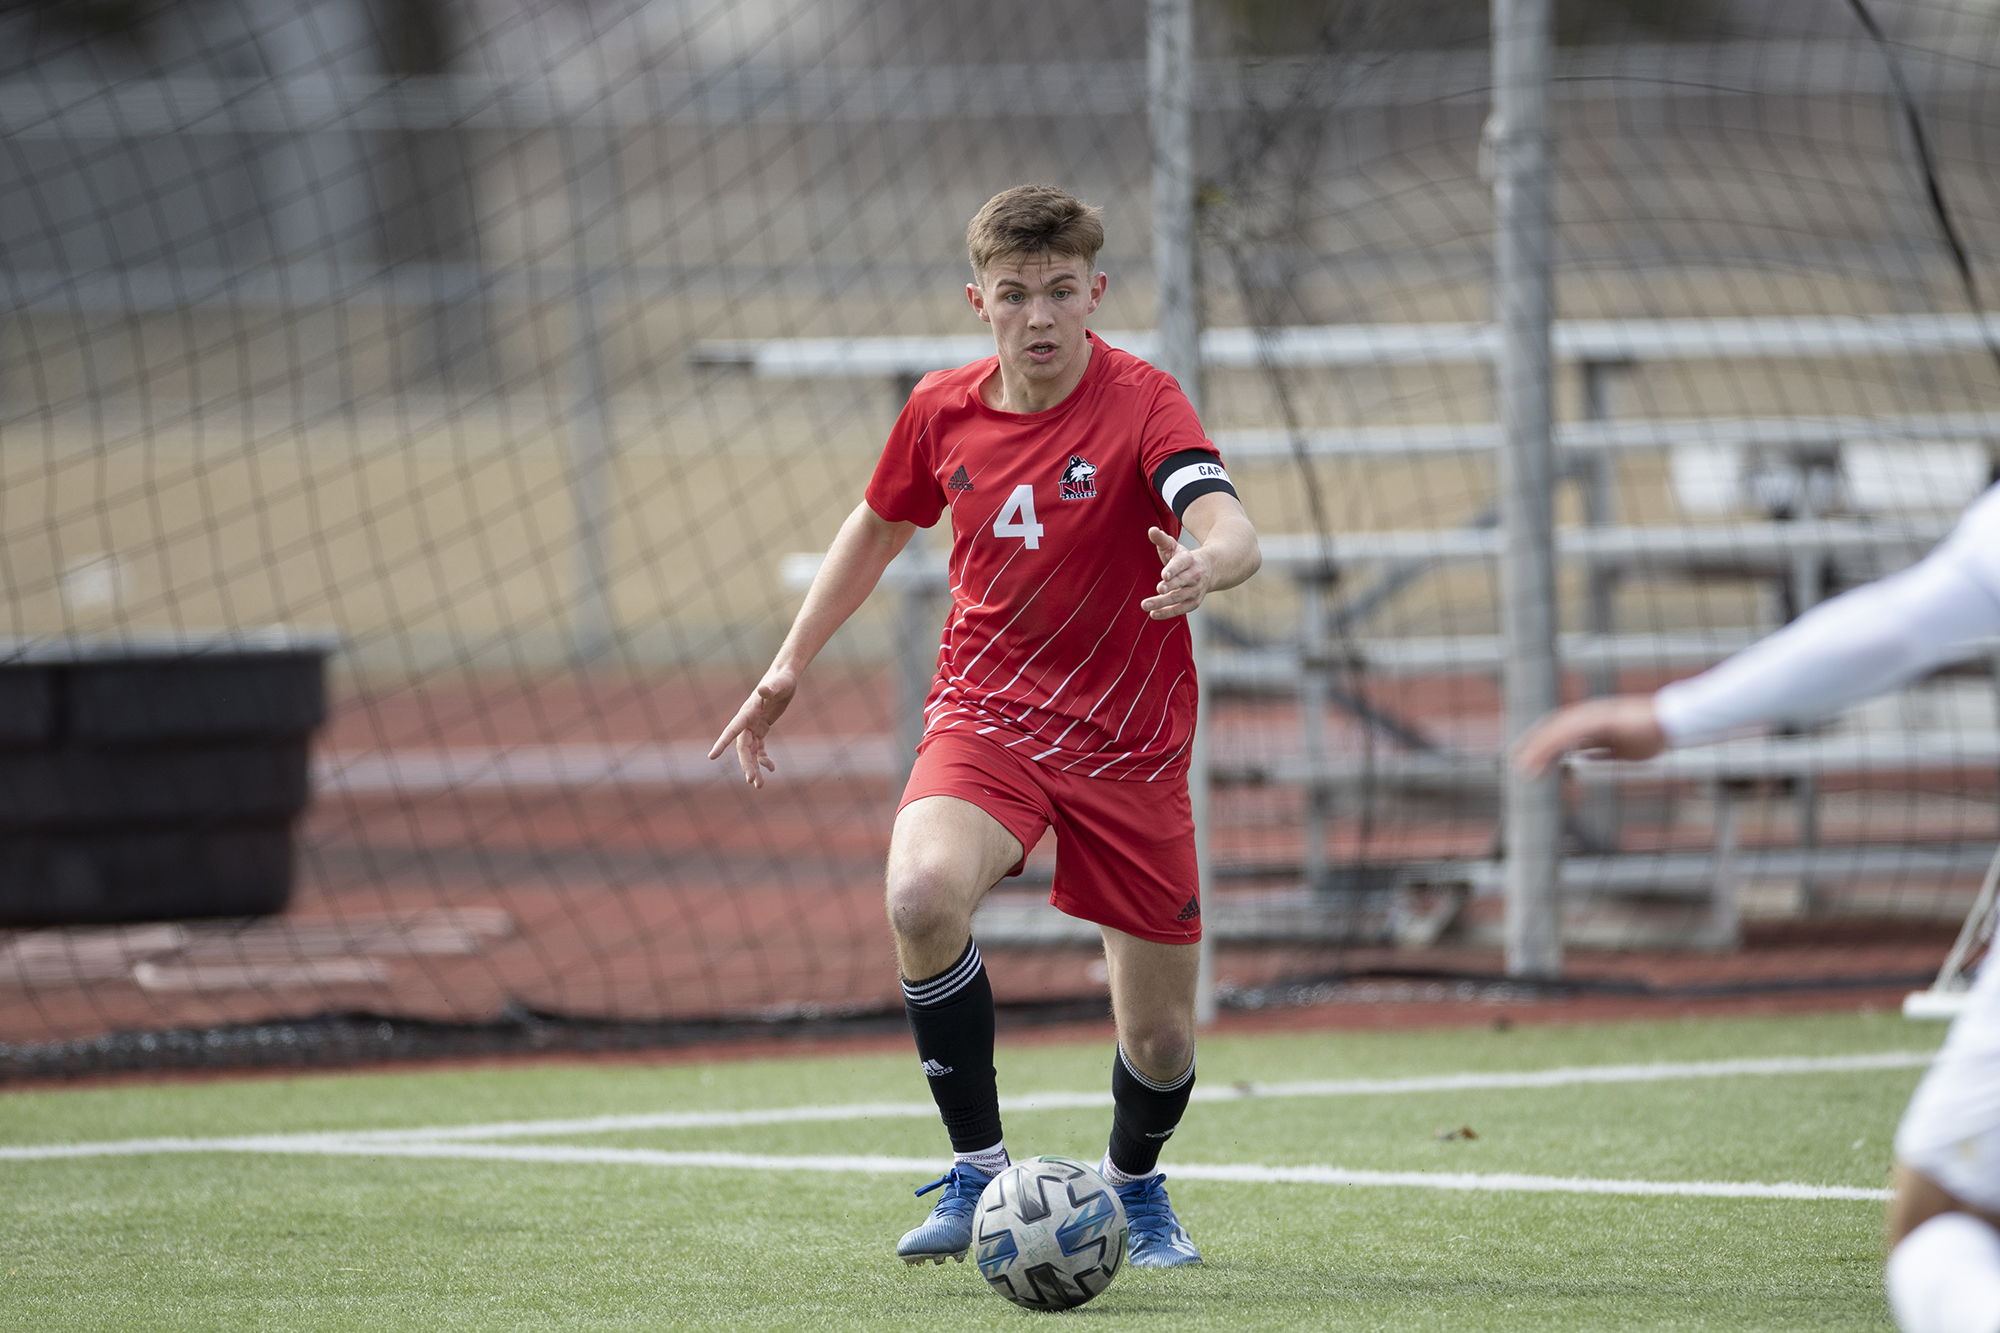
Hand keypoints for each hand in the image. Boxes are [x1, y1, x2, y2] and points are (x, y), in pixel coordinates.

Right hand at [707, 667, 797, 787]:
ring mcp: (754, 726)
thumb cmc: (782, 679)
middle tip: (753, 781)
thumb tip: (763, 689)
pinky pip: (759, 748)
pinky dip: (763, 759)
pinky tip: (771, 768)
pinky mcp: (762, 728)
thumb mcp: (780, 684)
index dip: (722, 743)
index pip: (733, 729)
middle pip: (743, 747)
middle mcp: (747, 721)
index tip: (711, 756)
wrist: (785, 676)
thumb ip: (771, 687)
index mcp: (748, 712)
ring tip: (759, 785)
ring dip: (753, 767)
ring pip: (750, 752)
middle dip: (747, 765)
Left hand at [1141, 526, 1212, 618]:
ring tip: (1146, 605)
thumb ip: (1161, 539)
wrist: (1208, 570)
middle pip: (1181, 582)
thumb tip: (1151, 530)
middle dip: (1170, 586)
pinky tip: (1153, 614)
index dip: (1173, 569)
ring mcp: (1195, 590)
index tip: (1163, 575)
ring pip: (1179, 597)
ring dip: (1163, 603)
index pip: (1180, 564)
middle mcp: (1194, 576)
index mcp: (1188, 560)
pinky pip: (1180, 609)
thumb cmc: (1183, 558)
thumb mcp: (1173, 546)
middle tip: (1158, 590)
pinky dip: (1168, 613)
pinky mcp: (1193, 603)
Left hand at [1511, 695, 1667, 777]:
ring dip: (1540, 748)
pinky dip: (1558, 743)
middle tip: (1517, 764)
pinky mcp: (1601, 719)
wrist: (1671, 723)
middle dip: (1534, 748)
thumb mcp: (1621, 751)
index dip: (1542, 747)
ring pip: (1559, 731)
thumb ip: (1599, 753)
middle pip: (1553, 731)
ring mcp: (1594, 715)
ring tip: (1526, 765)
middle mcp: (1588, 717)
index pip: (1560, 735)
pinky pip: (1574, 732)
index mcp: (1591, 724)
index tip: (1527, 760)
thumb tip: (1579, 760)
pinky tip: (1547, 755)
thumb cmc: (1650, 736)